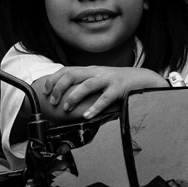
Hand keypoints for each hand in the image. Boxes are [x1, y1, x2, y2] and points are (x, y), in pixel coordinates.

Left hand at [43, 66, 166, 119]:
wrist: (142, 79)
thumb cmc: (117, 83)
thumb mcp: (99, 80)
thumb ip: (85, 85)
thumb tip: (66, 97)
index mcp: (90, 70)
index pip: (67, 70)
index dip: (54, 79)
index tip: (45, 91)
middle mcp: (97, 72)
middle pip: (72, 75)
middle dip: (59, 88)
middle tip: (53, 102)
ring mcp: (108, 79)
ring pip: (87, 85)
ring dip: (74, 97)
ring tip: (66, 109)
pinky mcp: (118, 88)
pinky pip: (105, 98)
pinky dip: (95, 107)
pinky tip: (87, 116)